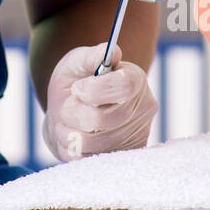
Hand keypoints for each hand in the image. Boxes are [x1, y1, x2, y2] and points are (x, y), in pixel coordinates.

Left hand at [42, 41, 157, 159]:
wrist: (72, 109)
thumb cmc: (77, 80)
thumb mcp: (78, 60)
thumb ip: (91, 55)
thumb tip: (113, 51)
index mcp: (135, 80)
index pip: (122, 88)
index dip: (92, 90)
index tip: (77, 88)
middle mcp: (142, 110)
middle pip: (101, 119)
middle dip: (72, 111)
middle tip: (68, 104)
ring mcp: (134, 137)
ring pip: (90, 142)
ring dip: (68, 130)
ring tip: (69, 120)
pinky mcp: (121, 158)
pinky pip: (86, 158)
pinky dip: (72, 147)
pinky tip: (75, 135)